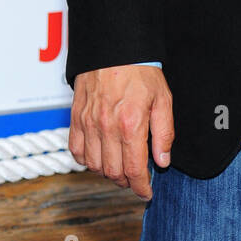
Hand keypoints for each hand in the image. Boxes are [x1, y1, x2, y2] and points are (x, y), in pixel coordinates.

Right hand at [68, 64, 173, 199]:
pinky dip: (87, 160)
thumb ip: (164, 132)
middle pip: (113, 172)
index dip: (141, 187)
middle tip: (136, 179)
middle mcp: (106, 127)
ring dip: (108, 172)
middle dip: (126, 181)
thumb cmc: (141, 71)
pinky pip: (76, 151)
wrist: (114, 47)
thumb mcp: (163, 99)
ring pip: (94, 165)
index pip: (134, 169)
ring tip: (120, 167)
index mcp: (131, 124)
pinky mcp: (76, 118)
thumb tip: (163, 161)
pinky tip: (100, 156)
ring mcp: (88, 123)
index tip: (147, 193)